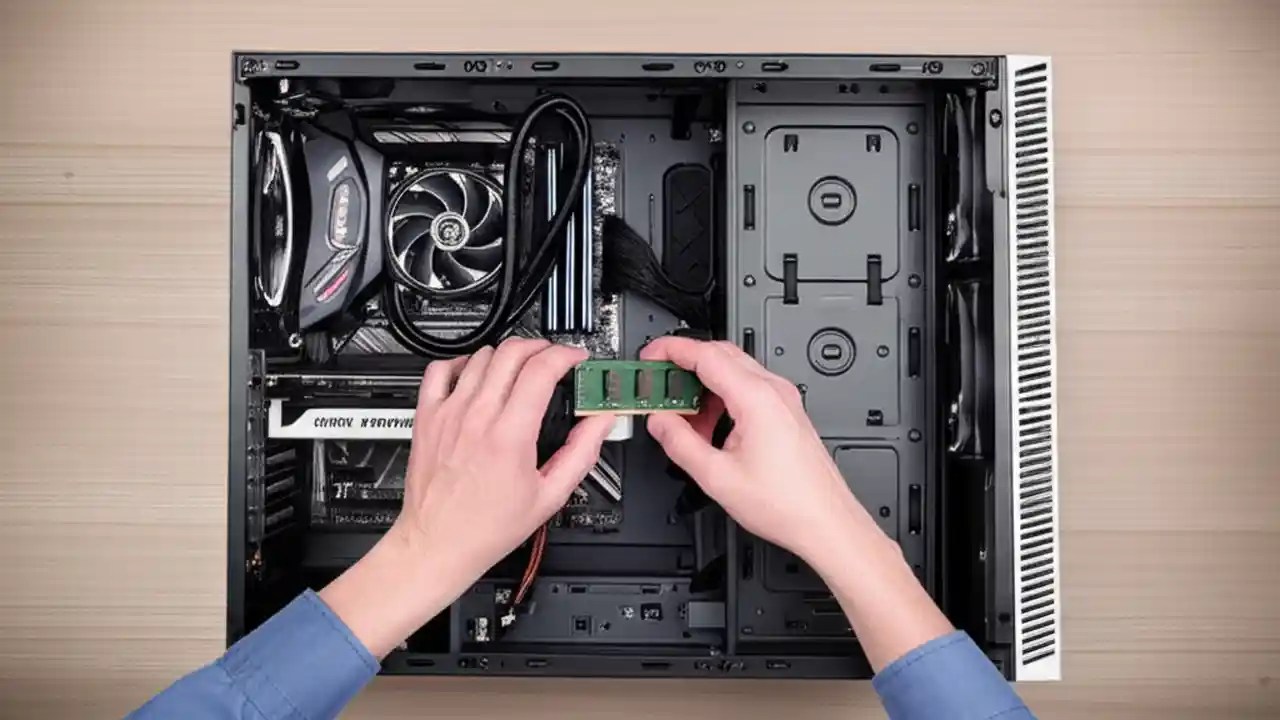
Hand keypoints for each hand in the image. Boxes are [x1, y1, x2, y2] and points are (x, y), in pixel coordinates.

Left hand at [320, 338, 614, 656]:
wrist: (437, 544)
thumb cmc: (486, 528)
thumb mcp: (549, 496)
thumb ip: (581, 453)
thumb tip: (601, 423)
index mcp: (510, 435)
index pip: (541, 368)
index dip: (565, 355)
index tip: (575, 359)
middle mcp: (477, 417)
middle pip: (512, 353)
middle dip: (540, 347)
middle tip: (552, 359)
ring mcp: (448, 413)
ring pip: (480, 356)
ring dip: (507, 355)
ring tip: (520, 369)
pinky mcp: (427, 417)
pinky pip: (439, 370)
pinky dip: (461, 363)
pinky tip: (475, 375)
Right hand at [640, 337, 885, 571]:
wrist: (825, 521)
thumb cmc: (787, 503)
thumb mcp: (717, 477)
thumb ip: (680, 443)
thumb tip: (660, 422)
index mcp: (757, 398)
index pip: (706, 354)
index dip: (672, 350)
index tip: (650, 357)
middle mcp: (774, 391)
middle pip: (720, 355)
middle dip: (684, 364)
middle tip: (658, 383)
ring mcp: (783, 400)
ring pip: (734, 371)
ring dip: (703, 386)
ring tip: (680, 416)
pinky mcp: (786, 412)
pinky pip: (747, 390)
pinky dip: (721, 399)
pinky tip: (707, 427)